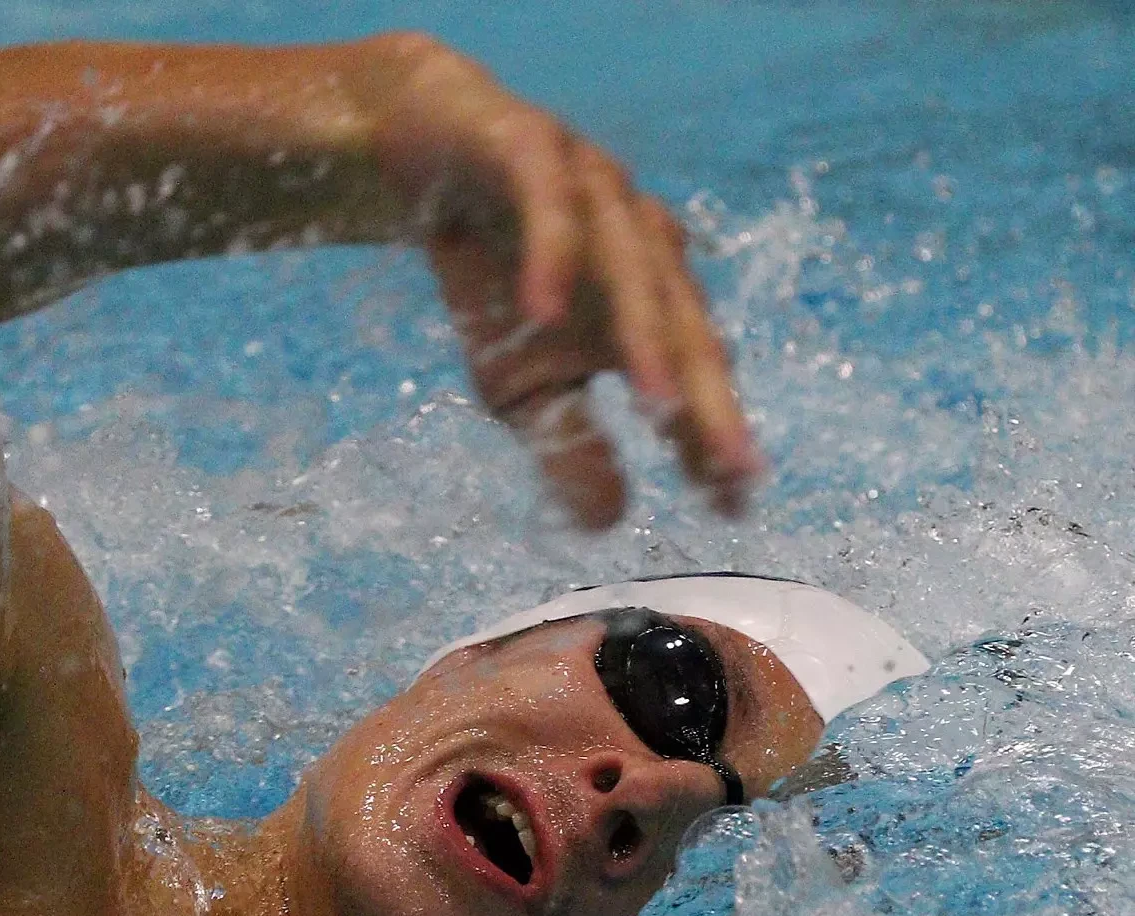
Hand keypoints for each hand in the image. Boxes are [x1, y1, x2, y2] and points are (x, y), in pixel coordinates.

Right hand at [371, 38, 761, 527]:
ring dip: (646, 337)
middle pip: (684, 323)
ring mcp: (593, 188)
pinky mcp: (532, 147)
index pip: (694, 371)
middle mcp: (640, 239)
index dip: (714, 434)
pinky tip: (543, 311)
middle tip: (732, 466)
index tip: (735, 503)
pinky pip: (548, 208)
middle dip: (710, 397)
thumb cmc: (490, 270)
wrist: (423, 149)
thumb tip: (609, 524)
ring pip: (631, 265)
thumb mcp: (519, 381)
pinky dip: (552, 256)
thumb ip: (569, 441)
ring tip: (657, 407)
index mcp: (649, 294)